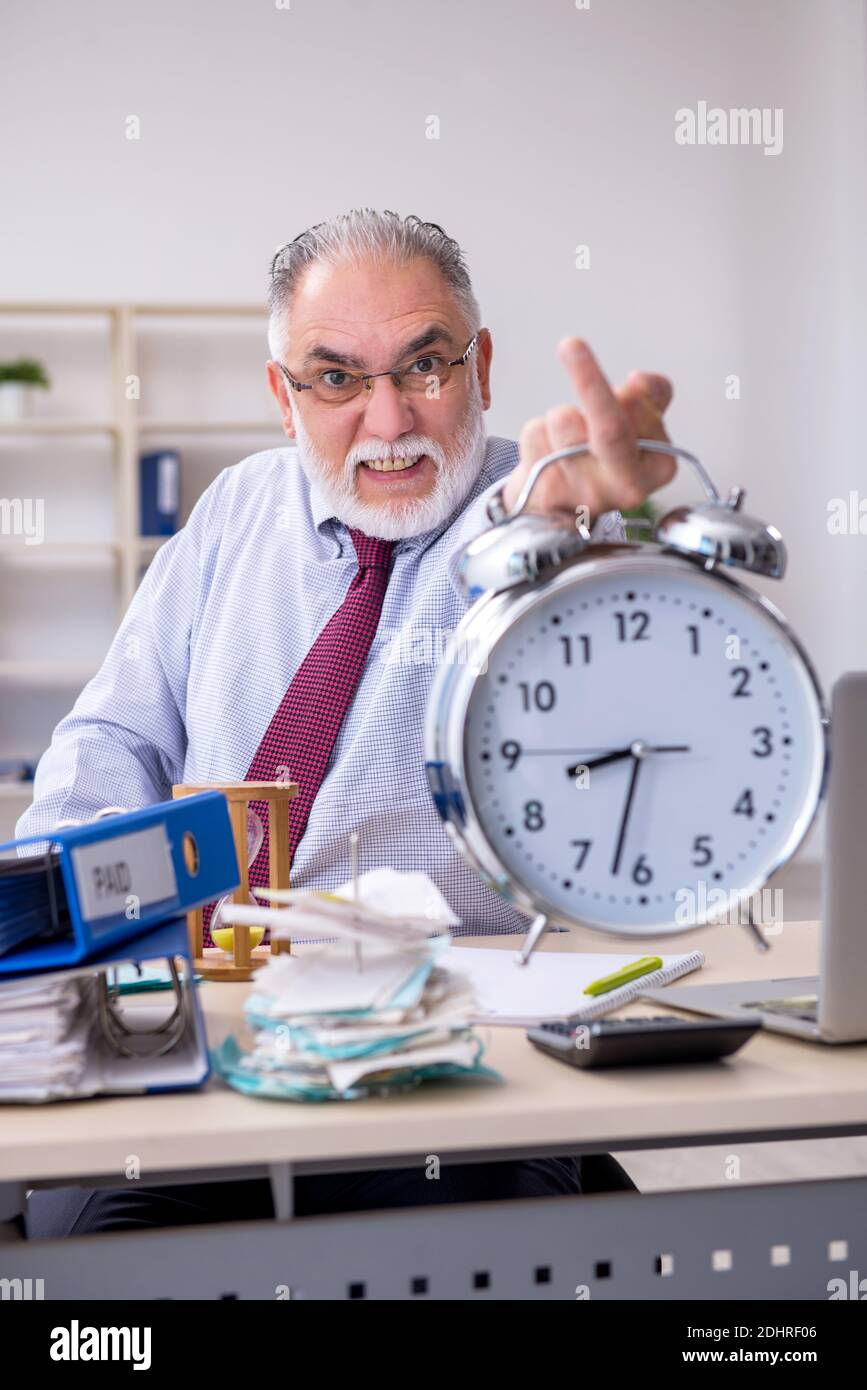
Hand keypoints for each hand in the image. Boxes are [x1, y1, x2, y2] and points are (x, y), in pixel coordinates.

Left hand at [502, 338, 675, 521]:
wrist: (560, 510)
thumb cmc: (602, 460)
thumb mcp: (639, 427)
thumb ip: (651, 397)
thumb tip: (641, 381)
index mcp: (658, 466)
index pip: (644, 413)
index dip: (629, 392)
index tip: (629, 383)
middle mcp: (625, 487)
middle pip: (610, 427)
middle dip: (589, 381)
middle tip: (571, 344)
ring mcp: (584, 494)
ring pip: (564, 420)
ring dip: (560, 416)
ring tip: (566, 438)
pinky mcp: (546, 495)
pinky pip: (535, 434)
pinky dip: (537, 434)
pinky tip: (546, 456)